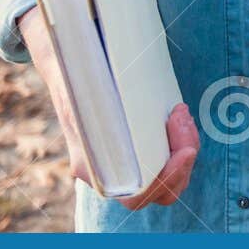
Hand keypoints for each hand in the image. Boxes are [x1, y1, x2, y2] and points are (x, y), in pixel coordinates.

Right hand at [19, 5, 199, 208]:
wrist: (62, 54)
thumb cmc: (72, 61)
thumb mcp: (76, 70)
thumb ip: (89, 79)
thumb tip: (98, 70)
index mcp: (91, 162)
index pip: (136, 194)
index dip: (166, 177)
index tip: (183, 146)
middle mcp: (107, 169)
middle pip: (161, 191)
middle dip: (183, 159)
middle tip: (181, 117)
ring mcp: (123, 159)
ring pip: (167, 177)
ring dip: (185, 148)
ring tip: (179, 113)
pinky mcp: (136, 145)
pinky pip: (164, 159)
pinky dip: (180, 142)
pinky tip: (177, 115)